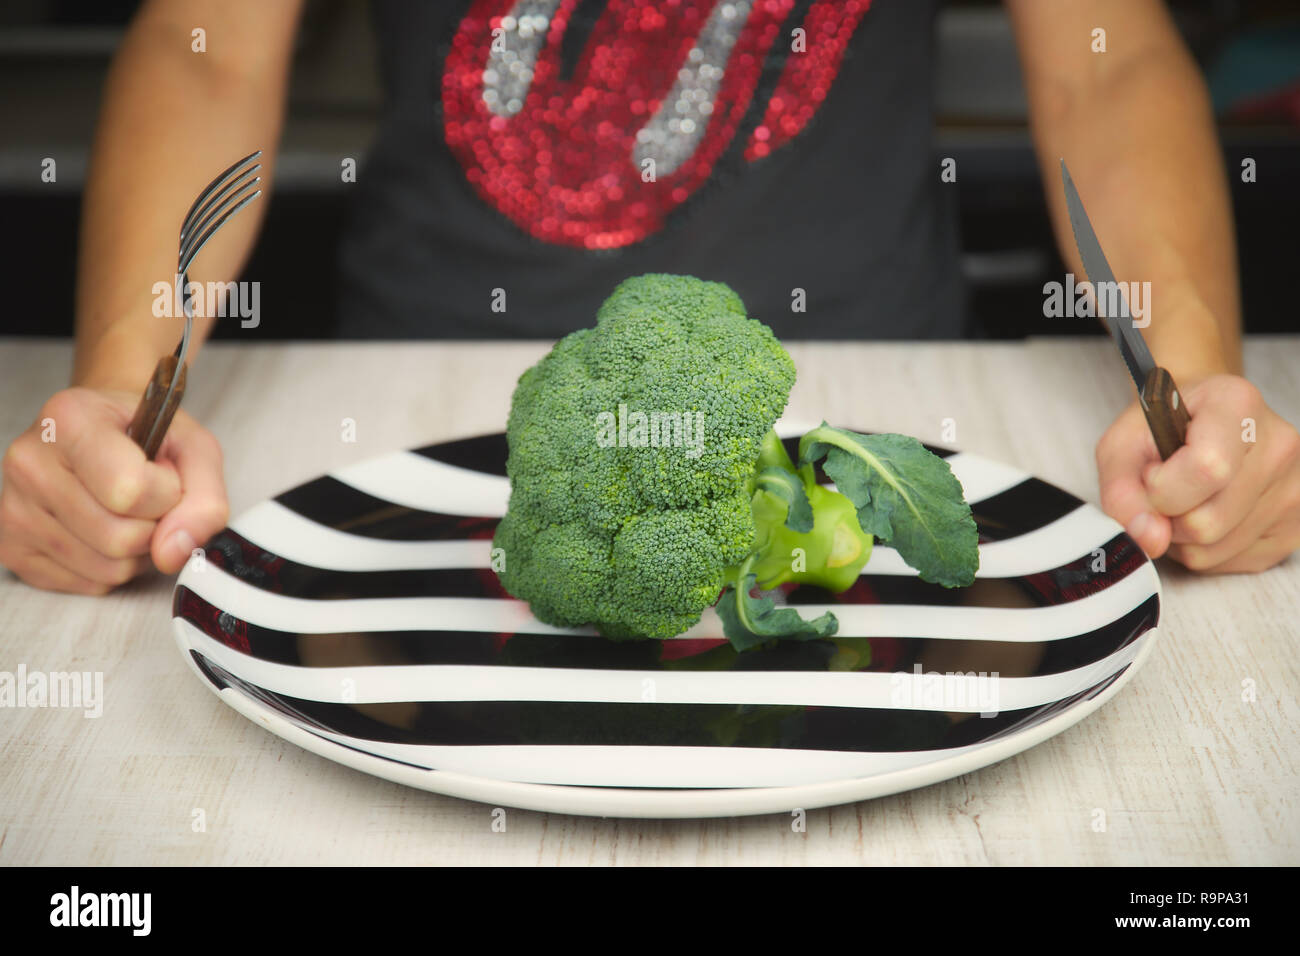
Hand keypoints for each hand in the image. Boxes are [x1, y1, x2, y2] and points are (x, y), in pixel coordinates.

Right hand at [0, 387, 228, 593]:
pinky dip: (112, 568)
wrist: (105, 431)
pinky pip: (88, 584)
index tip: (162, 472)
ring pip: (107, 569)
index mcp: (69, 419)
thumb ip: (204, 498)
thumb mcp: (195, 449)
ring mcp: (13, 508)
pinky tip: (105, 529)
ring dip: (138, 551)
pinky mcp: (12, 548)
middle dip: (155, 527)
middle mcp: (29, 461)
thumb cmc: (148, 435)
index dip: (167, 493)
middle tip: (150, 499)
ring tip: (129, 513)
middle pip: (119, 537)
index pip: (131, 490)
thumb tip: (172, 553)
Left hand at [1096, 374, 1299, 572]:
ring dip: (1181, 537)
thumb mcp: (1121, 448)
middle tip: (1165, 488)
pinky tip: (1204, 513)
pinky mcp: (1295, 525)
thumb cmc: (1159, 430)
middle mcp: (1279, 444)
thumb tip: (1151, 539)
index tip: (1151, 472)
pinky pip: (1231, 562)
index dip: (1162, 488)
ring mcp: (1295, 488)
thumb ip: (1121, 492)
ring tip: (1184, 499)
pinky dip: (1203, 549)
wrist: (1195, 424)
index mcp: (1238, 405)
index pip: (1206, 469)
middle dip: (1167, 517)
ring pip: (1215, 549)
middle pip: (1207, 522)